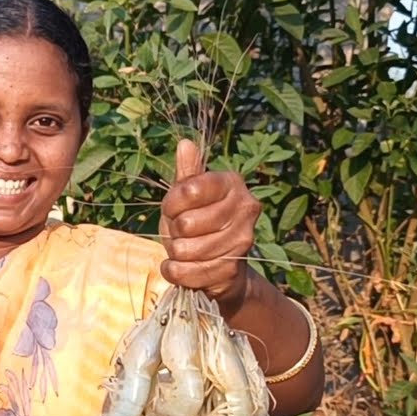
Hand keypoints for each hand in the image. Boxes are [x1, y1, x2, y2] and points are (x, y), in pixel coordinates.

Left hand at [158, 138, 260, 312]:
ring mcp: (242, 240)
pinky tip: (179, 266)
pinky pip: (186, 272)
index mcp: (232, 183)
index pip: (189, 190)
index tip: (173, 209)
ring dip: (174, 253)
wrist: (222, 267)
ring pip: (185, 250)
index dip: (171, 204)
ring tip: (184, 250)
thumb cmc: (200, 224)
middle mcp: (245, 209)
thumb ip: (187, 174)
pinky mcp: (232, 269)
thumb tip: (185, 144)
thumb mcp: (190, 197)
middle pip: (185, 223)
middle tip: (181, 233)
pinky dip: (174, 271)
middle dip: (173, 232)